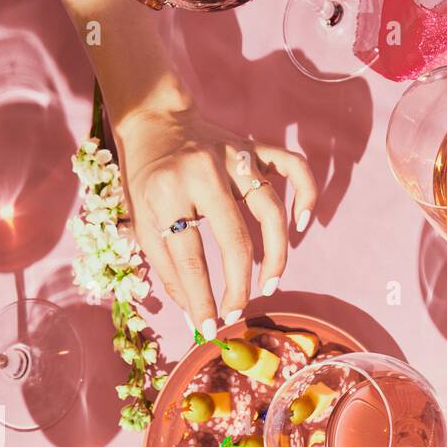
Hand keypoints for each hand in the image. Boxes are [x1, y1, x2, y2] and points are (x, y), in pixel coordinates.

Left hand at [115, 103, 316, 333]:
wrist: (153, 118)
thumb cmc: (146, 178)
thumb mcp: (141, 221)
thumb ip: (167, 267)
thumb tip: (195, 313)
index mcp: (167, 190)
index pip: (189, 258)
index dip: (201, 299)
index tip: (209, 328)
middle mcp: (203, 171)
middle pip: (234, 239)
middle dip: (238, 286)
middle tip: (236, 313)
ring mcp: (233, 156)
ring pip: (270, 208)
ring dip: (276, 253)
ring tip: (268, 283)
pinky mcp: (253, 147)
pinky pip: (293, 166)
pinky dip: (305, 194)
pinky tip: (300, 225)